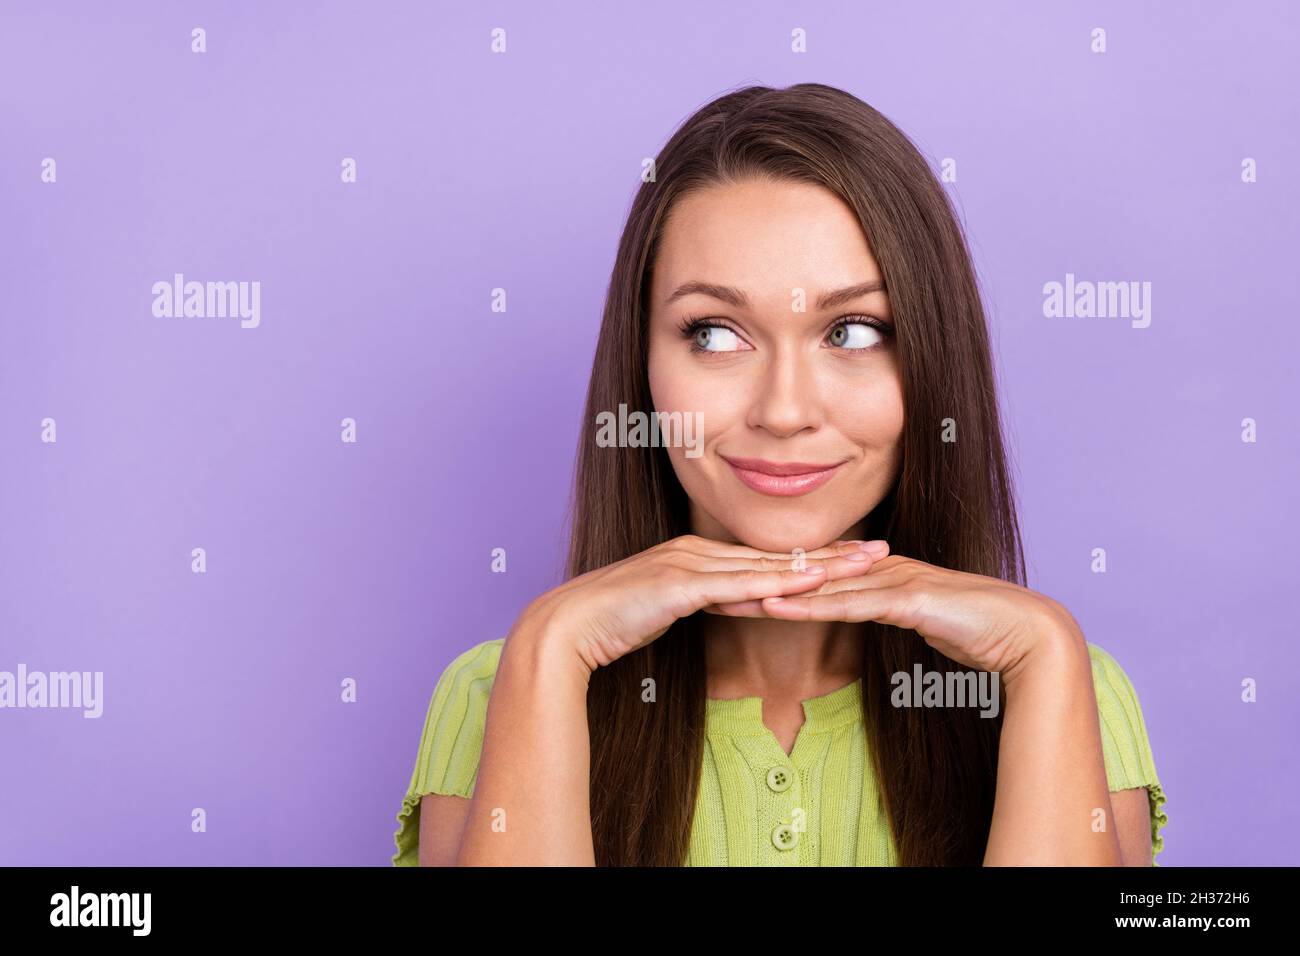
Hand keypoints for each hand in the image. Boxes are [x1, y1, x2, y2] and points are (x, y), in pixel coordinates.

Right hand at [517, 535, 890, 674]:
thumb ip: (711, 600)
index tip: (855, 553)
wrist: (568, 626)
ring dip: (819, 565)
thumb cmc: (612, 621)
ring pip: (768, 565)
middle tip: (882, 549)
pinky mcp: (682, 585)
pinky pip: (739, 585)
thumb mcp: (673, 609)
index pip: (769, 555)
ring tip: (864, 564)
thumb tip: (747, 601)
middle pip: (779, 554)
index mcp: (698, 554)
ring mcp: (691, 564)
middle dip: (834, 552)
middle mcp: (699, 551)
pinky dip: (778, 583)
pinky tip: (810, 583)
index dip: (815, 554)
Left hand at [713, 554, 1082, 677]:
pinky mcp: (906, 598)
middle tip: (706, 582)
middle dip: (756, 577)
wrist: (1028, 633)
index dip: (771, 577)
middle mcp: (881, 568)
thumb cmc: (981, 632)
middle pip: (807, 573)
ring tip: (720, 592)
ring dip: (769, 589)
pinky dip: (807, 605)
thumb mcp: (924, 624)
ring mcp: (893, 579)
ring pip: (818, 584)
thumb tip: (875, 618)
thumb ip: (896, 615)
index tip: (728, 582)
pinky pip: (846, 604)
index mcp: (882, 573)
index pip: (815, 574)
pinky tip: (772, 607)